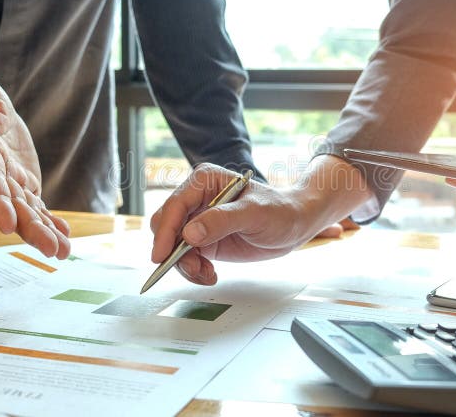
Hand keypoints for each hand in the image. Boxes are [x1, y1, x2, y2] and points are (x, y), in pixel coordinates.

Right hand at [0, 73, 70, 257]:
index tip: (7, 225)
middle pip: (14, 205)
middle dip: (31, 229)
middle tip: (51, 249)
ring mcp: (11, 179)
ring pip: (28, 210)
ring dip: (44, 231)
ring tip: (63, 251)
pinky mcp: (24, 180)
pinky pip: (36, 204)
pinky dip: (49, 219)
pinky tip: (63, 235)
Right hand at [150, 157, 371, 284]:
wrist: (294, 225)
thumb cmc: (279, 211)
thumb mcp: (254, 214)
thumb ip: (222, 221)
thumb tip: (190, 234)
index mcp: (205, 181)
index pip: (176, 205)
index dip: (165, 231)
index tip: (162, 255)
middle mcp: (196, 199)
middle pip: (167, 227)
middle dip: (174, 251)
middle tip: (194, 268)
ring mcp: (198, 220)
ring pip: (172, 246)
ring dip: (184, 264)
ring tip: (207, 274)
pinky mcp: (203, 240)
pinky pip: (184, 257)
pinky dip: (193, 270)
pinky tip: (210, 274)